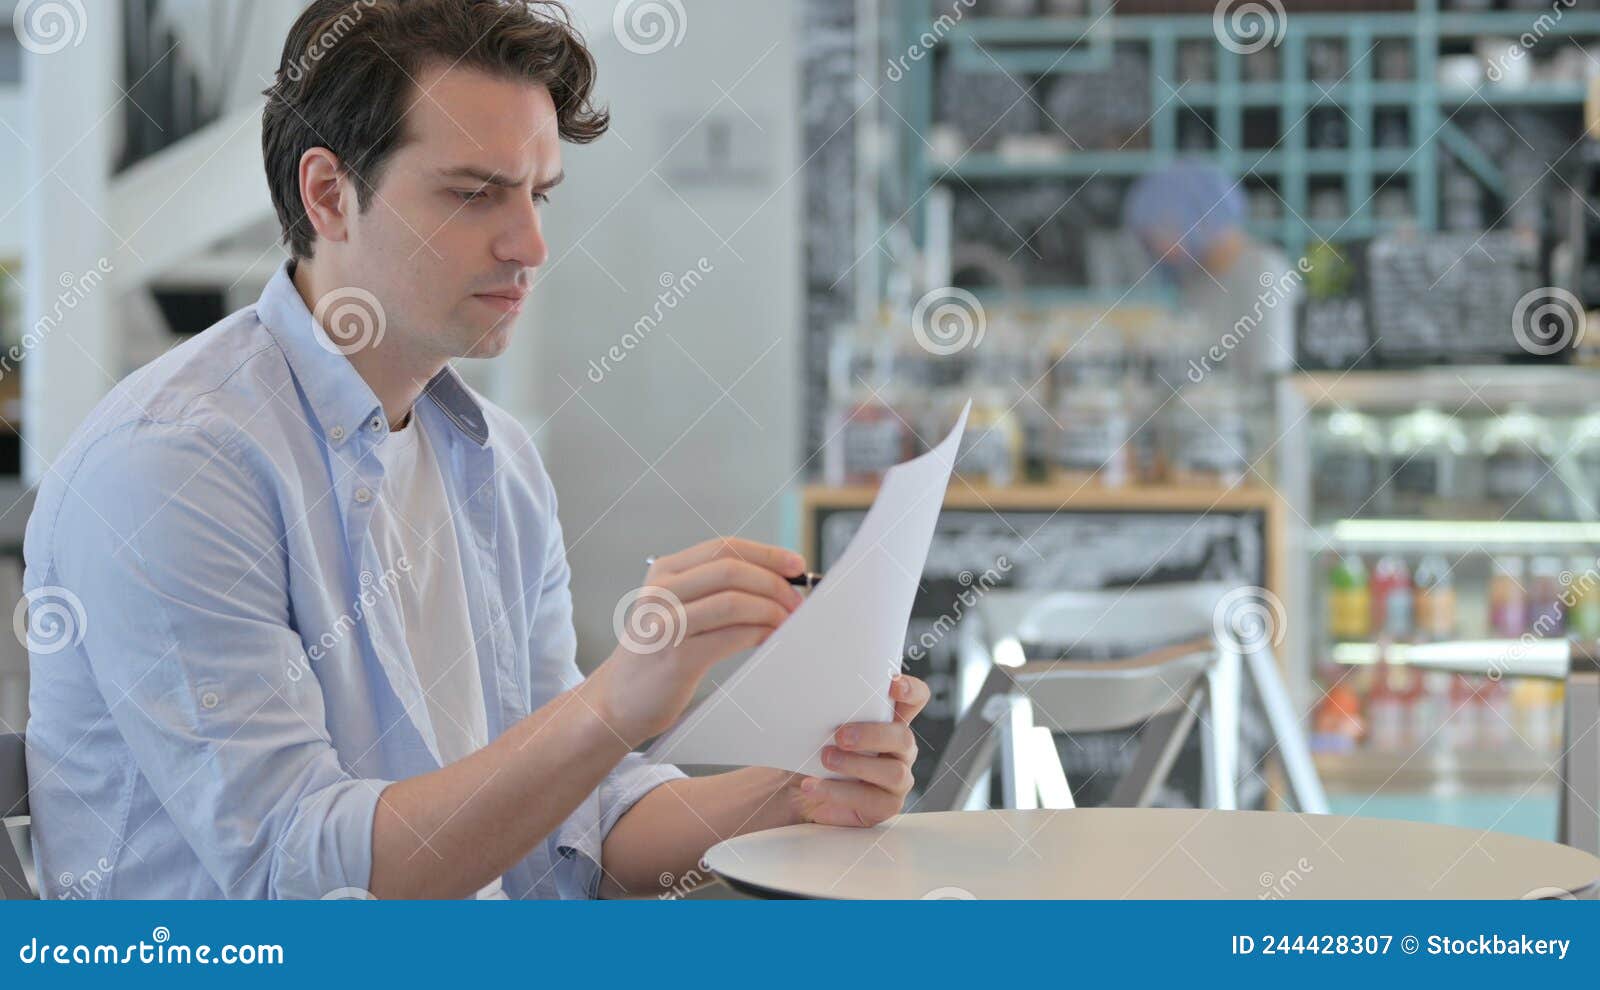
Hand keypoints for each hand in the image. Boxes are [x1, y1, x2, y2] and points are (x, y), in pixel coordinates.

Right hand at [586, 536, 806, 745]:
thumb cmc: (657, 655)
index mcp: (663, 572)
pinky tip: (771, 638)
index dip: (766, 553)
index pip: (724, 547)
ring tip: (789, 621)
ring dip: (772, 609)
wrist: (616, 700)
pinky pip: (732, 635)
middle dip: (774, 583)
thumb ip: (714, 590)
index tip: (796, 565)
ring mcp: (665, 623)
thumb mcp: (676, 609)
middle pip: (732, 569)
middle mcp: (661, 591)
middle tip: (798, 601)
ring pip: (735, 601)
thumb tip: (776, 581)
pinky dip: (760, 633)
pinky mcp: (676, 656)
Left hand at [791, 674, 929, 827]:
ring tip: (825, 760)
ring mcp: (897, 778)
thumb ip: (824, 705)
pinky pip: (870, 800)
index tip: (892, 684)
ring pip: (892, 772)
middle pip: (903, 737)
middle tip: (840, 735)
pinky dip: (837, 792)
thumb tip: (801, 675)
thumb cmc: (813, 748)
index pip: (915, 699)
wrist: (798, 787)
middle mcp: (900, 748)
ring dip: (855, 765)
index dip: (911, 690)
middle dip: (872, 735)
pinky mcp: (885, 805)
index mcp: (890, 719)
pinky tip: (812, 785)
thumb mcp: (818, 724)